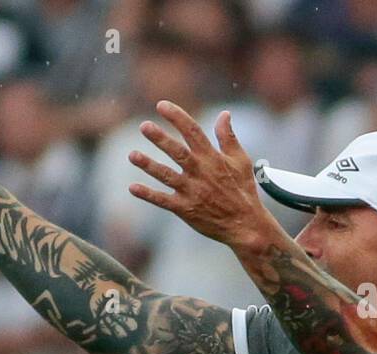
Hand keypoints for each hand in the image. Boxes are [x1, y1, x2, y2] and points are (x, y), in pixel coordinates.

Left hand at [127, 105, 277, 251]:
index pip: (193, 131)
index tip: (161, 105)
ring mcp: (191, 191)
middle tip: (143, 126)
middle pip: (177, 151)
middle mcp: (200, 172)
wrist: (245, 225)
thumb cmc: (243, 190)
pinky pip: (163, 201)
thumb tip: (224, 114)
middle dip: (160, 138)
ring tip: (132, 155)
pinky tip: (132, 188)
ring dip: (148, 165)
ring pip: (166, 175)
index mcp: (212, 158)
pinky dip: (148, 194)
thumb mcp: (241, 160)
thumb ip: (228, 137)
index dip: (177, 117)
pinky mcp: (185, 209)